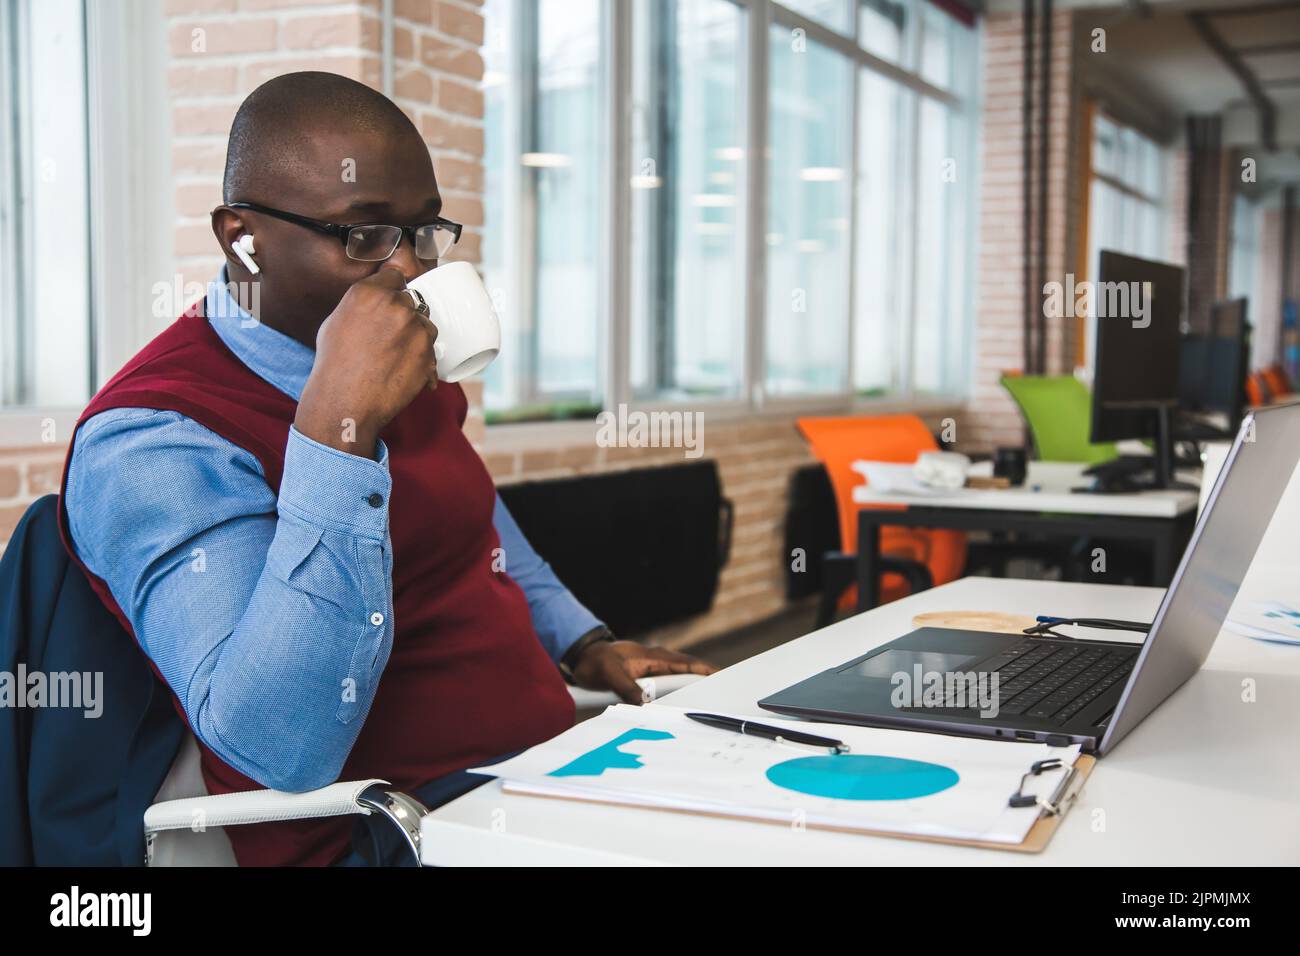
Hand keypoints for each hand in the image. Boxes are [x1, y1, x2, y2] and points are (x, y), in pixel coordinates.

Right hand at [295, 266, 437, 457]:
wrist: (345, 402)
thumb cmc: (334, 364)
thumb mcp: (336, 321)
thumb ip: (361, 303)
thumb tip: (377, 300)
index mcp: (369, 292)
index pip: (395, 276)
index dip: (393, 289)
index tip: (390, 303)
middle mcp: (396, 305)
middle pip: (412, 301)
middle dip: (404, 316)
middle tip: (389, 337)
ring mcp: (416, 329)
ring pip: (425, 325)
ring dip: (416, 336)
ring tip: (394, 357)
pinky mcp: (428, 353)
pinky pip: (431, 350)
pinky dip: (421, 358)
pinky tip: (402, 370)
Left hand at [570, 640, 717, 704]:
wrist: (585, 656)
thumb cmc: (597, 661)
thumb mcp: (610, 673)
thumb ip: (628, 687)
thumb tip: (645, 704)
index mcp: (656, 656)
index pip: (688, 664)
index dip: (707, 672)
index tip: (724, 680)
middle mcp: (660, 662)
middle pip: (691, 673)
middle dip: (708, 683)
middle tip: (726, 697)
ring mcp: (656, 670)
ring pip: (681, 682)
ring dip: (693, 692)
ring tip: (710, 707)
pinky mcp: (649, 679)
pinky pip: (669, 689)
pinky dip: (678, 698)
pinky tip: (683, 710)